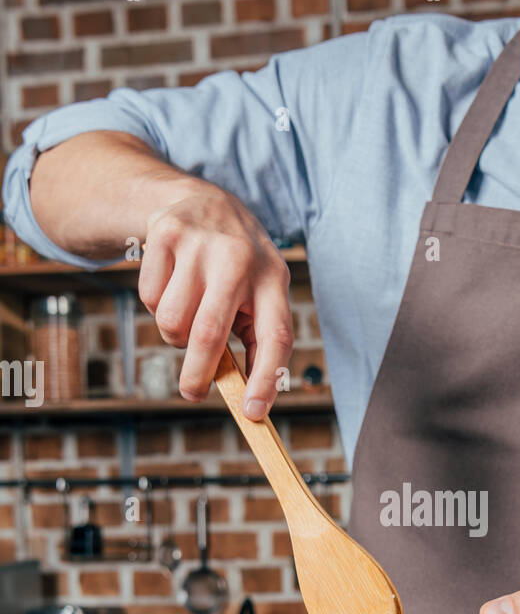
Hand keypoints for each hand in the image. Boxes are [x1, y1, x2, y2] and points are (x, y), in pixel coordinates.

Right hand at [139, 185, 293, 418]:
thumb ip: (253, 338)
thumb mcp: (258, 291)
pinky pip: (149, 298)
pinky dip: (155, 305)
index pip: (275, 337)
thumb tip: (245, 398)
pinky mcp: (165, 234)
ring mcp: (201, 244)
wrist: (202, 199)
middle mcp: (240, 259)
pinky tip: (172, 283)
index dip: (266, 379)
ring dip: (174, 334)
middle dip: (198, 375)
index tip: (252, 413)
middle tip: (192, 392)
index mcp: (273, 278)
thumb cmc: (236, 265)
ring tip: (187, 313)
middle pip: (209, 335)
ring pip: (172, 321)